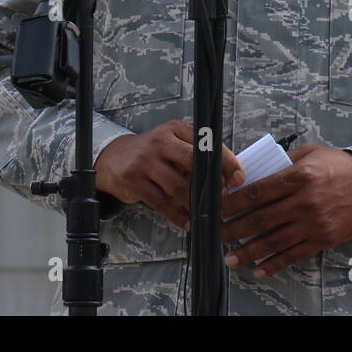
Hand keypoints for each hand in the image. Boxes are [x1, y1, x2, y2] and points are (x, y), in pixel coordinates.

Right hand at [95, 119, 243, 230]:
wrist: (113, 159)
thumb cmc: (152, 154)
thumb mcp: (172, 144)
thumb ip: (195, 157)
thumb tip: (227, 178)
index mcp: (175, 130)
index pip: (206, 144)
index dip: (225, 161)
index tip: (239, 177)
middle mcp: (160, 142)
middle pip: (192, 162)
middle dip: (212, 183)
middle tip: (223, 199)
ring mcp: (145, 161)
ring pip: (177, 186)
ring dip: (195, 203)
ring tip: (206, 214)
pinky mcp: (134, 181)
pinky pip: (161, 203)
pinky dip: (177, 216)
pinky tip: (187, 222)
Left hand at [220, 144, 351, 278]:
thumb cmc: (339, 166)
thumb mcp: (310, 153)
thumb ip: (282, 161)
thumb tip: (251, 172)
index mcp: (298, 176)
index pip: (256, 191)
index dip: (233, 201)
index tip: (217, 207)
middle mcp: (305, 201)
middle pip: (260, 219)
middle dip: (233, 229)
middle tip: (215, 235)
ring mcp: (314, 223)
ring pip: (273, 242)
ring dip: (248, 252)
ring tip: (229, 258)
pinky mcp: (323, 239)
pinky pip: (293, 255)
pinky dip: (273, 264)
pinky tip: (258, 270)